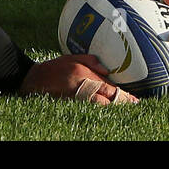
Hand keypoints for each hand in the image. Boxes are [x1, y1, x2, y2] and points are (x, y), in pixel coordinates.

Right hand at [19, 54, 137, 104]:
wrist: (34, 79)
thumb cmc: (55, 67)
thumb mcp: (73, 58)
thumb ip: (91, 62)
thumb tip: (108, 70)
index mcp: (84, 75)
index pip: (109, 88)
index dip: (123, 95)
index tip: (135, 100)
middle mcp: (82, 88)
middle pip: (106, 99)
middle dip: (121, 103)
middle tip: (133, 106)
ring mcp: (76, 98)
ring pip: (99, 107)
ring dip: (112, 107)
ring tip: (124, 109)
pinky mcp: (70, 105)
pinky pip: (88, 109)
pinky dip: (99, 110)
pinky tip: (106, 110)